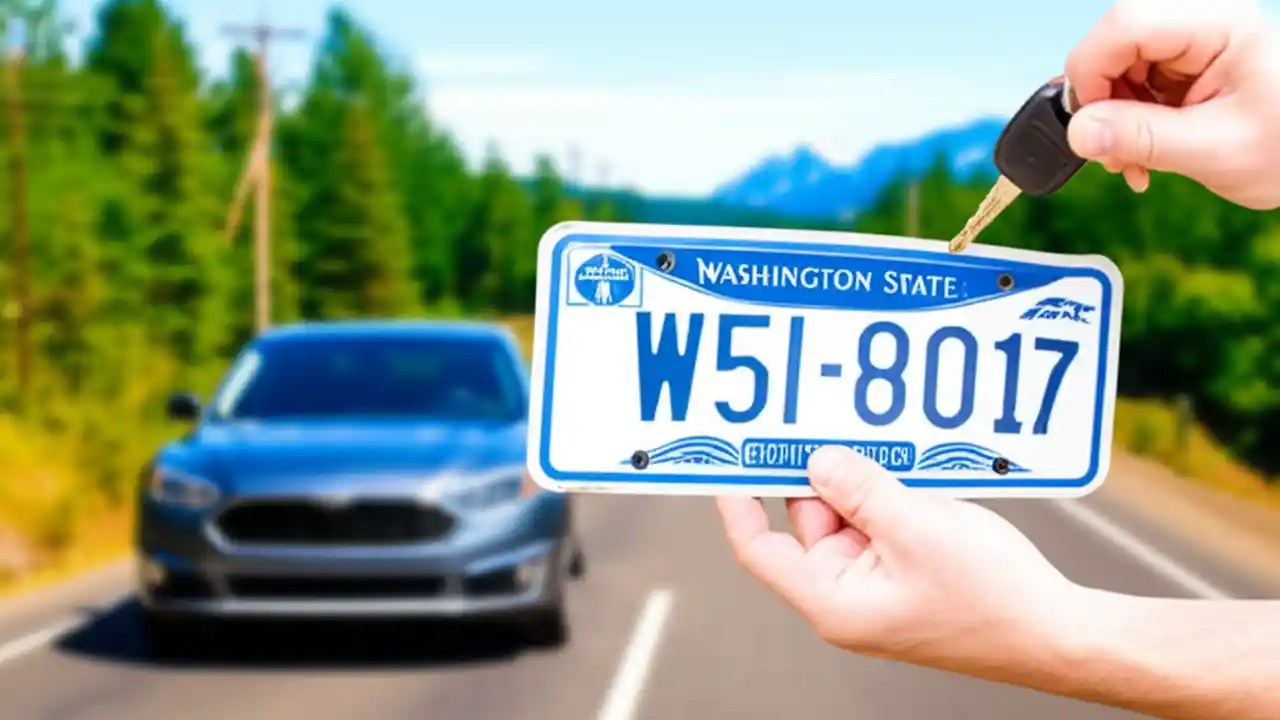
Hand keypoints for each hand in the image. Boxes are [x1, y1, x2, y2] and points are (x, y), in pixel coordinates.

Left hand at [715, 446, 1079, 673]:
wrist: (1058, 632)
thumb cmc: (994, 601)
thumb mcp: (918, 530)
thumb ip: (862, 490)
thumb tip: (818, 460)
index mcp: (834, 599)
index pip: (760, 548)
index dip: (736, 501)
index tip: (723, 457)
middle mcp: (848, 591)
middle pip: (806, 518)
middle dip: (810, 470)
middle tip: (806, 416)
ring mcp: (879, 578)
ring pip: (848, 511)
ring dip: (856, 474)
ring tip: (864, 429)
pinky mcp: (908, 564)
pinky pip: (881, 515)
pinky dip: (885, 486)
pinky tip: (899, 453)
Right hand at [1064, 0, 1279, 207]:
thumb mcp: (1215, 150)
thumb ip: (1141, 138)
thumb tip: (1078, 132)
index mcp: (1218, 24)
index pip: (1124, 25)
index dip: (1092, 74)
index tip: (1093, 127)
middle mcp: (1201, 21)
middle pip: (1112, 43)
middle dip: (1101, 101)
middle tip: (1113, 152)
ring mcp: (1189, 42)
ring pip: (1114, 65)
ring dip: (1111, 118)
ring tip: (1134, 159)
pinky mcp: (1181, 65)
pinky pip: (1129, 82)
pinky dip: (1125, 121)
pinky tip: (1142, 151)